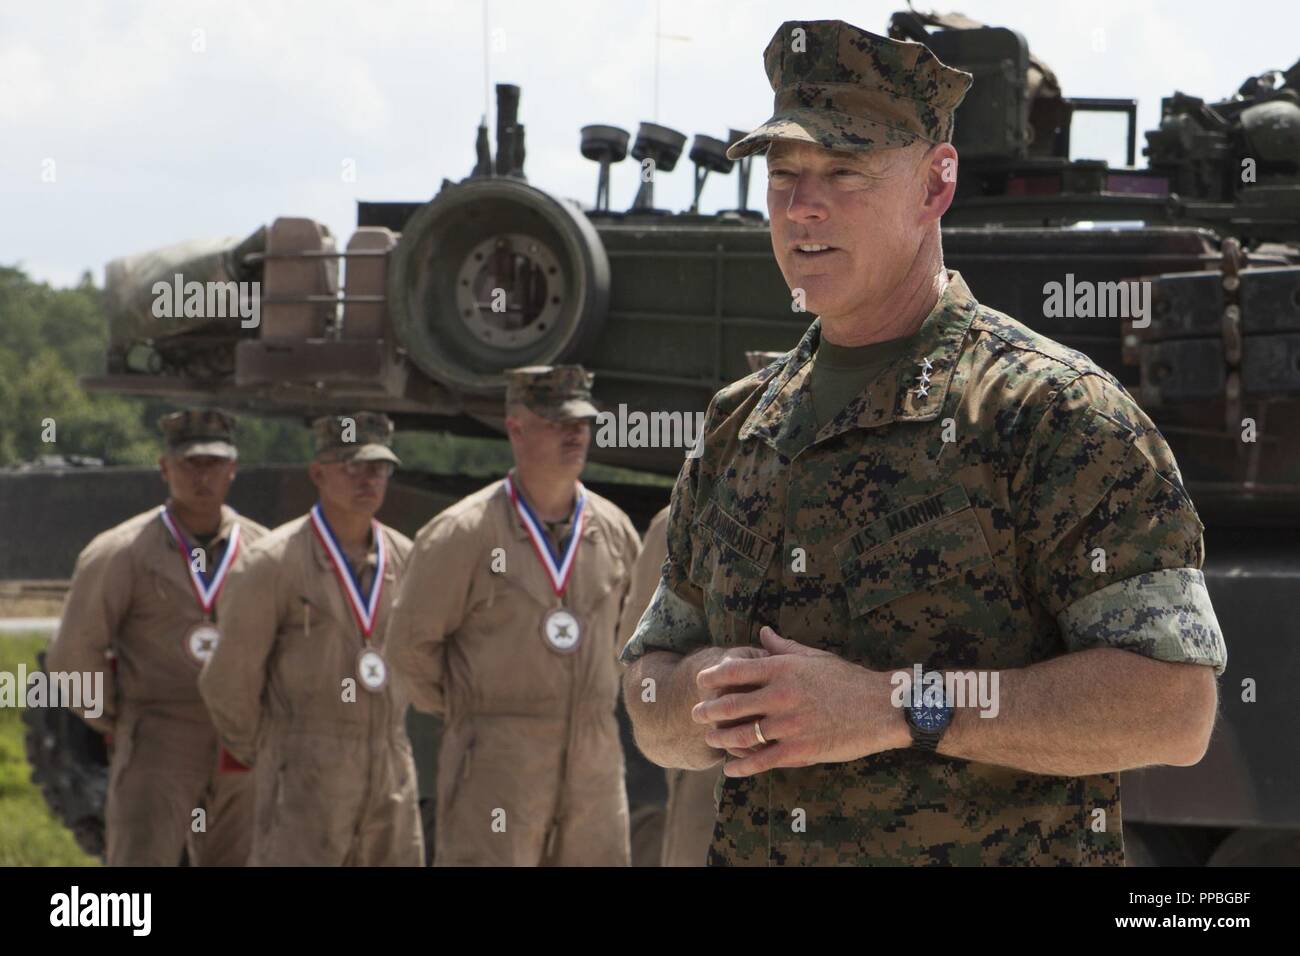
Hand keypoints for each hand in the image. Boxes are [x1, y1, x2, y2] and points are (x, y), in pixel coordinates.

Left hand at [691, 626, 908, 776]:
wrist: (882, 708)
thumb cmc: (848, 679)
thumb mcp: (814, 656)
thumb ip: (783, 647)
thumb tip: (761, 633)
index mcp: (783, 668)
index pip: (734, 671)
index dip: (712, 677)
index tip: (701, 682)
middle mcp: (781, 695)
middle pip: (730, 704)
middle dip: (708, 711)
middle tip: (695, 714)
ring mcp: (788, 725)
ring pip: (741, 734)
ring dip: (720, 738)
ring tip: (709, 738)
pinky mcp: (799, 751)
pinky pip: (761, 760)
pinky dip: (741, 766)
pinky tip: (729, 768)